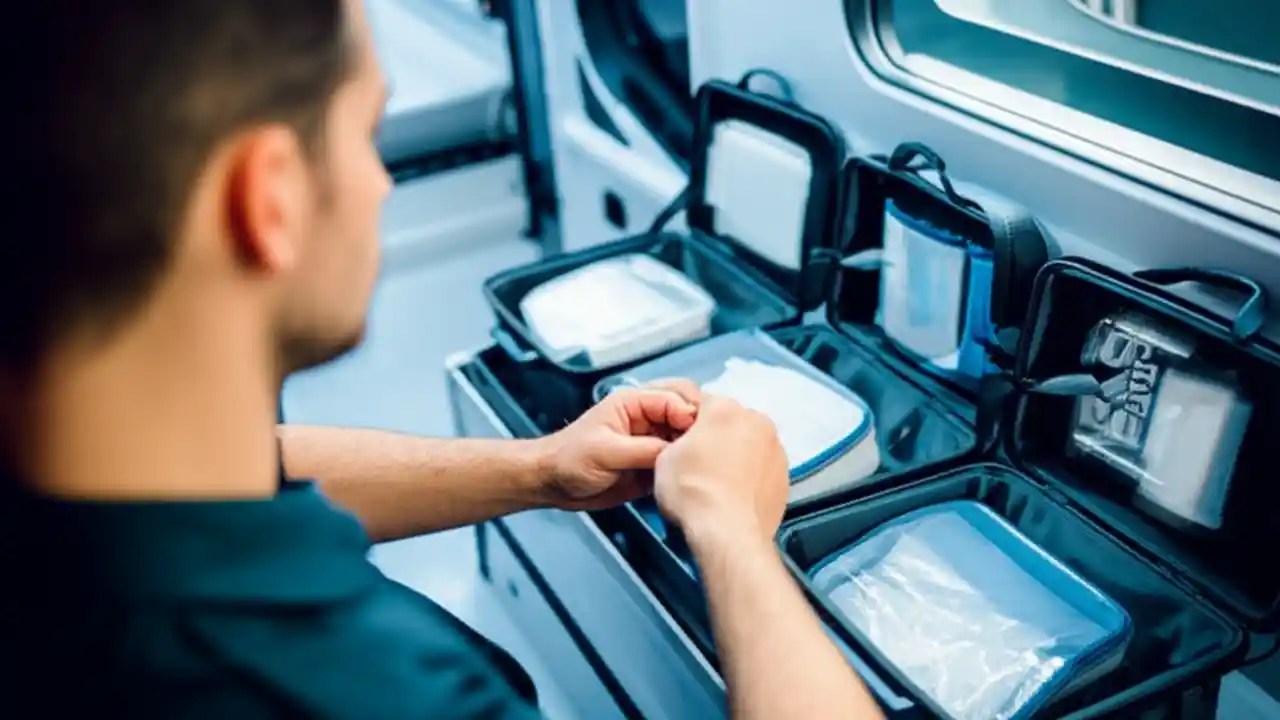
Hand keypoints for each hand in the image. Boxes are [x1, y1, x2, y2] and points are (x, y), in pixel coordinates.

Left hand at [538, 380, 700, 510]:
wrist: (553, 485)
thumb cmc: (570, 460)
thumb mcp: (606, 452)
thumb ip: (645, 449)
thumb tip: (680, 453)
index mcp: (635, 403)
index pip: (676, 398)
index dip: (692, 414)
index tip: (701, 436)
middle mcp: (649, 418)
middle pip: (688, 410)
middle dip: (702, 424)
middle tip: (710, 447)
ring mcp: (653, 440)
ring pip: (688, 435)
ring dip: (698, 446)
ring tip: (708, 463)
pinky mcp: (654, 464)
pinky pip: (680, 460)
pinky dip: (690, 465)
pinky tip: (699, 476)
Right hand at [653, 394, 788, 547]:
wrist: (729, 533)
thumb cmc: (691, 491)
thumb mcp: (665, 458)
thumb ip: (678, 439)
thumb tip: (688, 444)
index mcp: (724, 408)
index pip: (702, 404)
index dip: (688, 424)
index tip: (681, 444)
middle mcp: (756, 420)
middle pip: (731, 421)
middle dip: (717, 436)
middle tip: (700, 463)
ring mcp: (776, 448)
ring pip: (751, 443)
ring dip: (738, 454)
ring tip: (721, 482)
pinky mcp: (787, 475)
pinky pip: (764, 466)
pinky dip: (753, 474)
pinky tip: (738, 494)